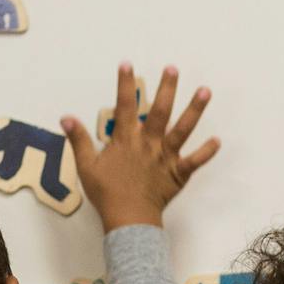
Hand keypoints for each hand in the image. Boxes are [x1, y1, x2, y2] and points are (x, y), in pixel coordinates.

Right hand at [64, 64, 217, 229]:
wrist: (128, 218)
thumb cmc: (106, 193)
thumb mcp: (86, 166)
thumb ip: (78, 140)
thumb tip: (66, 117)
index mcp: (126, 139)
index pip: (125, 105)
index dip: (125, 84)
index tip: (127, 64)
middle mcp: (148, 143)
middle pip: (160, 110)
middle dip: (167, 88)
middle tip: (173, 68)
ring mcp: (166, 157)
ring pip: (183, 129)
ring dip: (195, 109)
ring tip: (205, 91)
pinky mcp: (177, 173)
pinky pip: (194, 161)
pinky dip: (206, 152)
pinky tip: (217, 141)